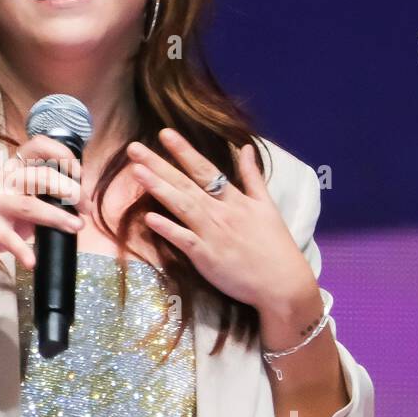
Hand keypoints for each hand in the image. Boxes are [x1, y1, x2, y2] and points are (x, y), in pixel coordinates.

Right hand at [0, 135, 89, 272]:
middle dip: (70, 191)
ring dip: (57, 216)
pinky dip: (22, 250)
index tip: (79, 174)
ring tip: (75, 227)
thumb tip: (77, 202)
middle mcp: (2, 179)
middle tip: (85, 208)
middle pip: (42, 176)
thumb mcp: (18, 205)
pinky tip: (32, 261)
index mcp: (12, 170)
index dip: (62, 154)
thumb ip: (41, 199)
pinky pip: (8, 237)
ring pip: (30, 204)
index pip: (37, 146)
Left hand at [126, 129, 314, 310]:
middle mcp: (221, 212)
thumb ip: (253, 176)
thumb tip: (246, 148)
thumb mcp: (267, 205)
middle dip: (159, 164)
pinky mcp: (207, 258)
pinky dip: (168, 228)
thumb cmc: (275, 246)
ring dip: (159, 188)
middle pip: (186, 184)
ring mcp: (212, 234)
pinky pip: (184, 240)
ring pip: (182, 206)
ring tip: (137, 171)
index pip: (205, 170)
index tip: (165, 133)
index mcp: (235, 200)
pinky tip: (149, 217)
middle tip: (134, 148)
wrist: (283, 284)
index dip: (184, 151)